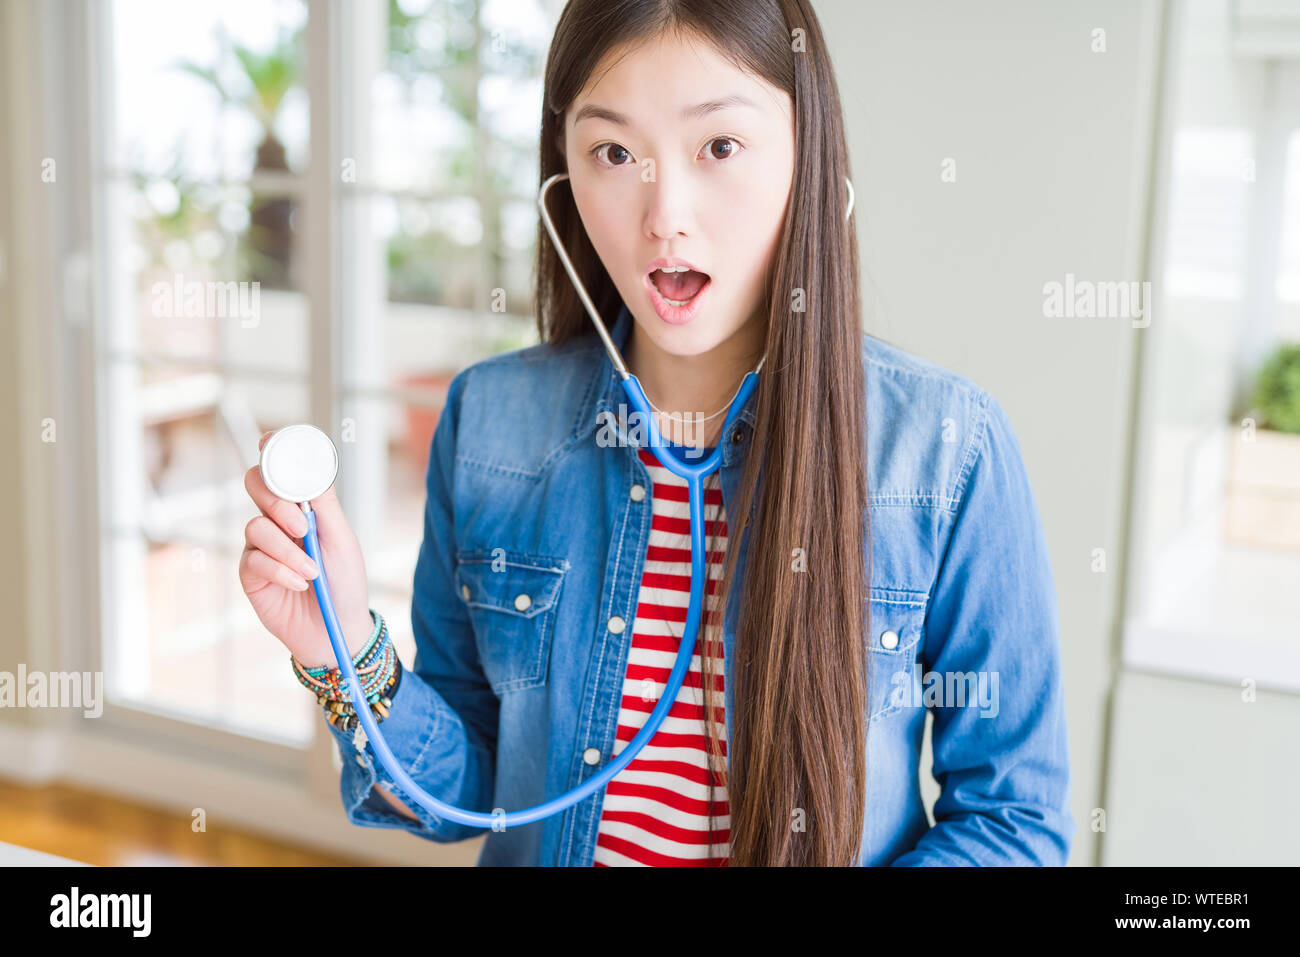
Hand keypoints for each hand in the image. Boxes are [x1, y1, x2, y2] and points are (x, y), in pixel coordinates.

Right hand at [238, 430, 373, 669]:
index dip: (273, 453)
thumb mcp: (342, 540)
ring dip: (287, 549)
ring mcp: (261, 546)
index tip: (268, 441)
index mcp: (303, 506)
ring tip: (311, 570)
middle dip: (275, 501)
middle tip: (301, 524)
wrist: (337, 629)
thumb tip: (310, 471)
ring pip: (255, 526)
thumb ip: (323, 506)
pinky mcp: (250, 573)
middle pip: (256, 485)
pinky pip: (254, 559)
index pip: (283, 471)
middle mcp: (278, 520)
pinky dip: (280, 570)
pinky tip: (299, 583)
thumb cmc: (344, 583)